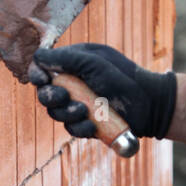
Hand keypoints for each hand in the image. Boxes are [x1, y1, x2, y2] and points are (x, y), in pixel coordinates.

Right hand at [28, 43, 176, 139]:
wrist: (148, 104)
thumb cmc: (123, 77)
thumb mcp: (93, 62)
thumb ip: (64, 58)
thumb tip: (37, 56)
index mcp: (72, 65)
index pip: (44, 70)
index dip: (37, 75)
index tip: (41, 79)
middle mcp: (73, 85)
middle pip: (46, 94)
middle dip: (51, 97)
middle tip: (63, 97)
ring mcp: (79, 105)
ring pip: (56, 114)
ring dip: (67, 114)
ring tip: (84, 111)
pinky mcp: (86, 124)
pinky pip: (72, 129)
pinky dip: (80, 128)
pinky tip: (92, 126)